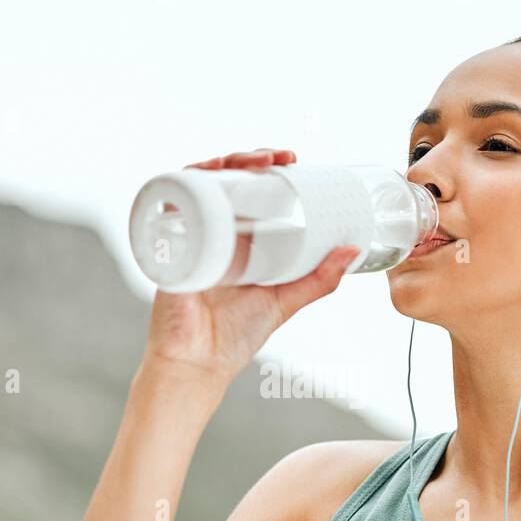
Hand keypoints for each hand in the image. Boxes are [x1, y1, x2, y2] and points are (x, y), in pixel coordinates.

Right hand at [143, 148, 359, 383]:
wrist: (199, 363)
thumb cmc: (235, 336)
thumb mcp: (285, 301)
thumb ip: (319, 280)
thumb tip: (352, 250)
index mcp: (238, 241)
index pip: (248, 191)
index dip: (267, 168)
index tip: (292, 159)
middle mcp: (213, 233)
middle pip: (224, 180)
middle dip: (248, 158)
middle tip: (279, 157)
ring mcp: (189, 236)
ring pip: (197, 184)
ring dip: (220, 164)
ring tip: (249, 162)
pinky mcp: (168, 246)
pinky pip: (168, 206)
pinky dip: (181, 185)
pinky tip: (202, 175)